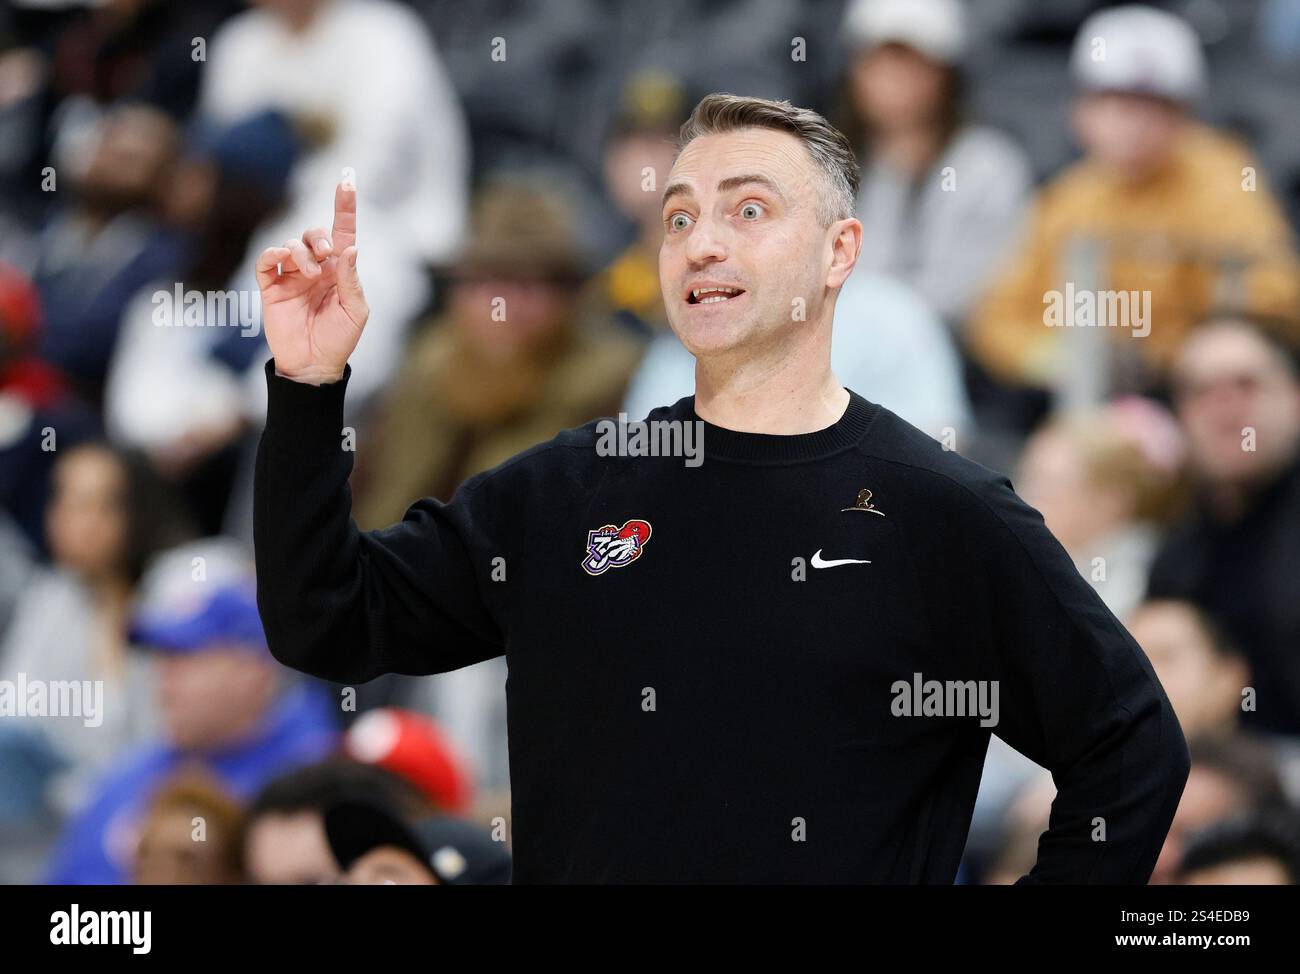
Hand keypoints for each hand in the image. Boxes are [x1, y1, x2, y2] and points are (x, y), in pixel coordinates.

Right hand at [257, 176, 367, 384]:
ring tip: (311, 273)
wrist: (313, 365)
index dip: (345, 205)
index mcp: (340, 270)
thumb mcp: (355, 311)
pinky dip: (273, 253)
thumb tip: (350, 248)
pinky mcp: (271, 286)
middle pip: (314, 233)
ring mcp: (292, 275)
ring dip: (302, 252)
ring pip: (291, 244)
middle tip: (326, 256)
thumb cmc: (339, 339)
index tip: (348, 179)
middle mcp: (316, 268)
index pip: (342, 231)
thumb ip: (351, 279)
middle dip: (319, 237)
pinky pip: (266, 260)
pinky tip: (282, 259)